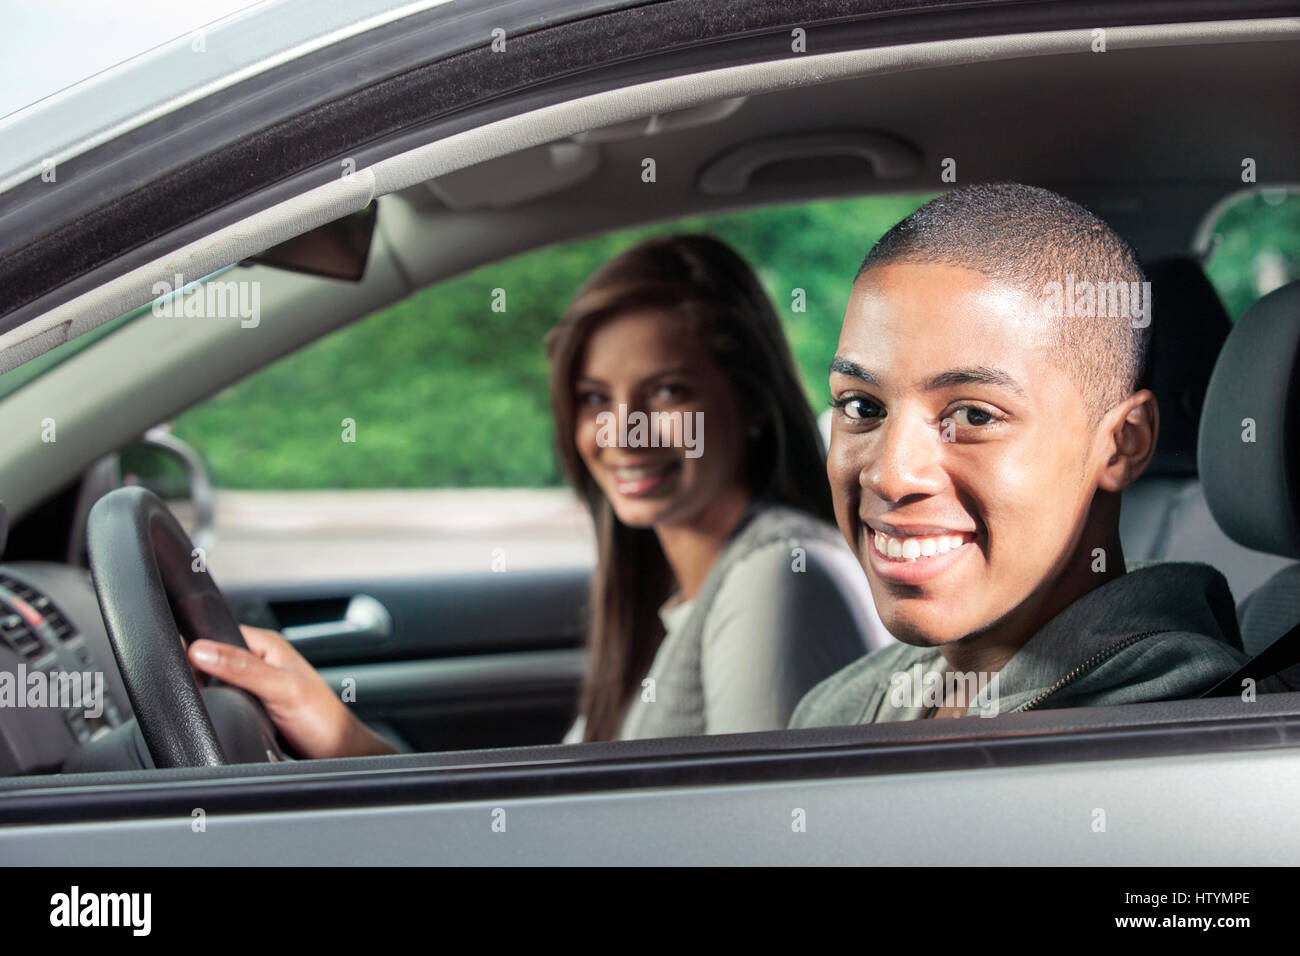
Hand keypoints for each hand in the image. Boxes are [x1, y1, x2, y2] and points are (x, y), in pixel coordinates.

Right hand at [187, 625, 395, 758]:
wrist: (337, 754)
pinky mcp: (250, 708)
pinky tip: (218, 717)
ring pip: (215, 685)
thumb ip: (243, 669)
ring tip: (213, 706)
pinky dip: (217, 710)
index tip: (181, 663)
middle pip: (212, 661)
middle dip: (200, 675)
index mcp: (266, 645)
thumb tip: (202, 651)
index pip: (216, 633)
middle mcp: (258, 661)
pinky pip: (222, 704)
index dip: (196, 647)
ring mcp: (253, 686)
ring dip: (208, 696)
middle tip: (199, 692)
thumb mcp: (282, 689)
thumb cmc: (324, 719)